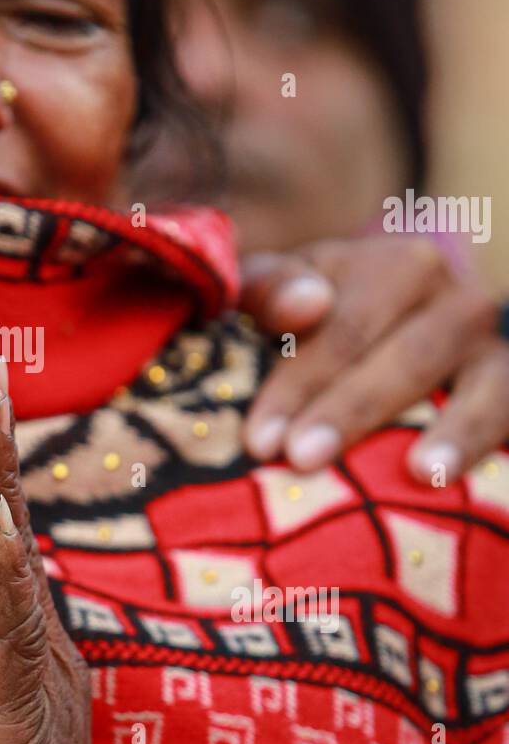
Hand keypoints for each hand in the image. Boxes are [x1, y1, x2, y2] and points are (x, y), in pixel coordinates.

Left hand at [240, 236, 506, 481]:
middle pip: (405, 356)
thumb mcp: (276, 294)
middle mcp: (452, 297)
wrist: (382, 338)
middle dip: (351, 410)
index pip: (343, 327)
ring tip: (417, 472)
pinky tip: (454, 477)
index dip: (299, 384)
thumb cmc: (308, 320)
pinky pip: (508, 412)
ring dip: (449, 430)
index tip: (260, 441)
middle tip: (302, 459)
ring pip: (476, 385)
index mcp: (391, 266)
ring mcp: (489, 346)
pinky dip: (482, 441)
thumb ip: (269, 289)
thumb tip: (308, 303)